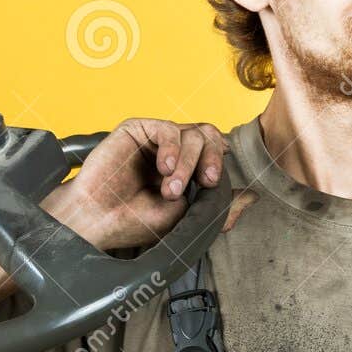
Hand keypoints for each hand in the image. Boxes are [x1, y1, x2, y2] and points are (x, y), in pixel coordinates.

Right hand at [41, 117, 256, 250]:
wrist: (99, 220)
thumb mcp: (187, 217)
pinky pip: (168, 128)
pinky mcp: (137, 129)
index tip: (210, 182)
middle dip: (211, 158)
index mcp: (186, 168)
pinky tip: (163, 169)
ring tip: (168, 189)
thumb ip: (218, 205)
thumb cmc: (136, 222)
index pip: (214, 149)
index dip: (218, 160)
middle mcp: (173, 150)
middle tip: (203, 182)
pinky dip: (172, 149)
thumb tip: (253, 197)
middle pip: (209, 135)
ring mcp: (155, 139)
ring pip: (192, 132)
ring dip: (188, 163)